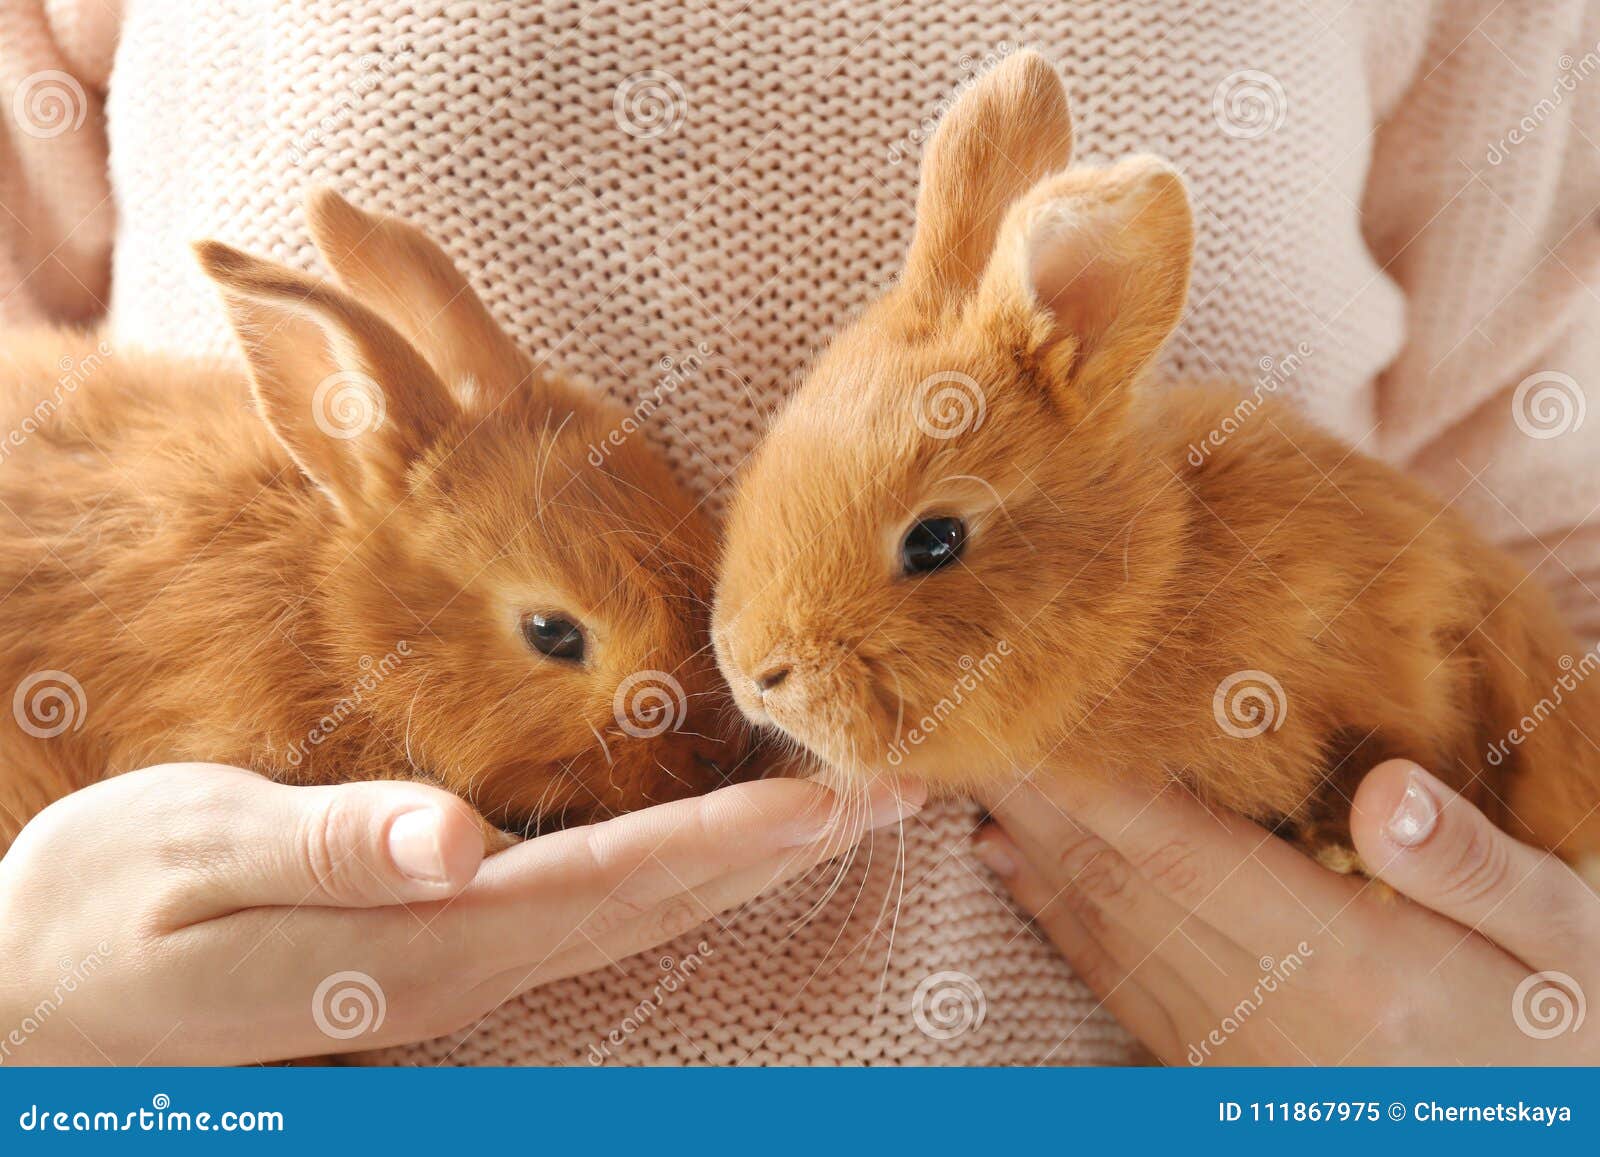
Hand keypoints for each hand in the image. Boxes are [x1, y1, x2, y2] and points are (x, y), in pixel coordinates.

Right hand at [0, 762, 921, 1063]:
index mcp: (427, 939)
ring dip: (755, 860)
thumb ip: (327, 848)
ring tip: (847, 809)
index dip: (739, 840)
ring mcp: (464, 966)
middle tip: (903, 788)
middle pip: (665, 902)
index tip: (844, 798)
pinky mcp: (446, 949)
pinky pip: (598, 909)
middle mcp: (471, 962)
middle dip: (790, 847)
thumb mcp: (188, 864)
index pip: (620, 881)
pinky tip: (720, 841)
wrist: (37, 1006)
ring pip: (645, 911)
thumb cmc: (98, 915)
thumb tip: (457, 840)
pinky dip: (682, 869)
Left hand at [974, 760, 1596, 1063]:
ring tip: (972, 774)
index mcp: (1349, 965)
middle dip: (1038, 800)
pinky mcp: (1231, 1074)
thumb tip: (1387, 793)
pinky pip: (1121, 985)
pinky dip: (1058, 919)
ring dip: (1031, 850)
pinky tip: (1017, 871)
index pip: (1184, 854)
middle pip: (1122, 885)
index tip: (1026, 720)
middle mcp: (1273, 1011)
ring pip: (1104, 932)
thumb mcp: (1563, 943)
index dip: (1094, 785)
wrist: (1548, 1129)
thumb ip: (1475, 866)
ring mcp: (1243, 1054)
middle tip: (965, 722)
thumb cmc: (1566, 1031)